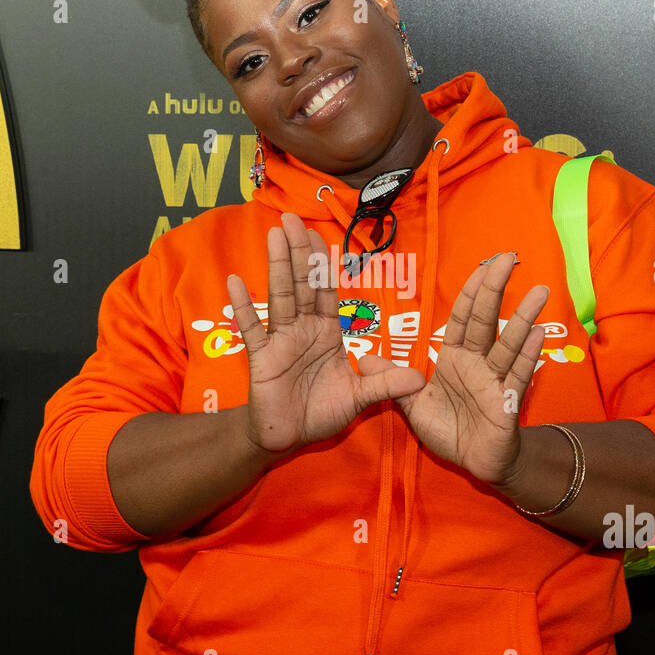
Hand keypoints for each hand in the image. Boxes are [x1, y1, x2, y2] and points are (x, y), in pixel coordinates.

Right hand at [227, 212, 426, 454]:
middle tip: (291, 218)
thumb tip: (420, 379)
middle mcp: (303, 329)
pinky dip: (243, 307)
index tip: (318, 233)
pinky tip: (234, 282)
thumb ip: (385, 385)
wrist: (288, 437)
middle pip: (302, 284)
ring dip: (277, 266)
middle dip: (299, 252)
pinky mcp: (261, 358)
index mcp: (327, 332)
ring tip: (273, 235)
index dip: (323, 263)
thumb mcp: (359, 399)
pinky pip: (252, 329)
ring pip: (280, 297)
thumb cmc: (321, 411)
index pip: (326, 291)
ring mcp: (280, 340)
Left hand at [393, 252, 548, 485]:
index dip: (471, 292)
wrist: (475, 463)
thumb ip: (392, 381)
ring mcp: (495, 380)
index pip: (463, 318)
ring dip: (523, 318)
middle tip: (507, 259)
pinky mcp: (508, 402)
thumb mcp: (413, 406)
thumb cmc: (449, 430)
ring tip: (539, 291)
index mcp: (455, 358)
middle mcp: (478, 363)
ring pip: (508, 344)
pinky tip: (539, 333)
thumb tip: (362, 357)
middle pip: (486, 321)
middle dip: (495, 289)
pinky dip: (528, 355)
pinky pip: (518, 375)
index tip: (482, 265)